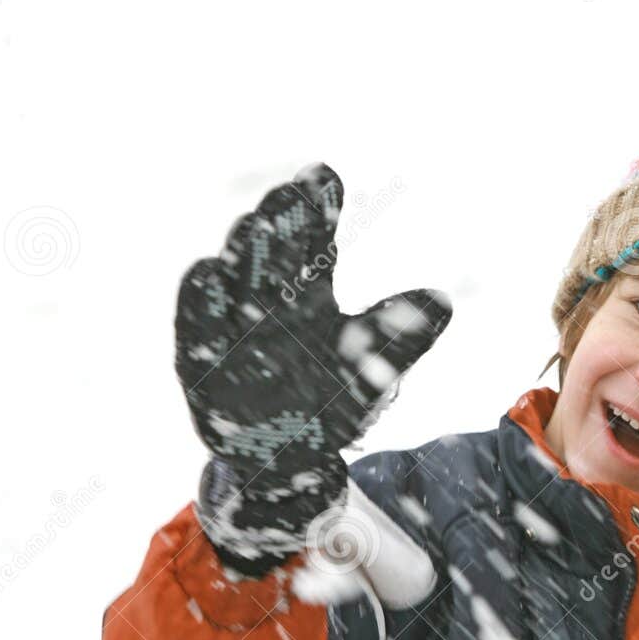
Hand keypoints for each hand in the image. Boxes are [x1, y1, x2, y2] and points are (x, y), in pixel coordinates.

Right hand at [175, 163, 451, 572]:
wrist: (283, 463)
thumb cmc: (326, 410)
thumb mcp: (368, 374)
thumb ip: (399, 336)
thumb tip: (443, 300)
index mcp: (306, 293)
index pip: (311, 240)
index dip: (316, 207)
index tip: (326, 176)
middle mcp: (266, 300)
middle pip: (271, 248)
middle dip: (280, 219)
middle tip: (295, 192)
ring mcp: (231, 326)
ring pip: (233, 277)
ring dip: (244, 252)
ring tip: (258, 225)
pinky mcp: (200, 357)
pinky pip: (195, 322)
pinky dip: (200, 299)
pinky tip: (208, 273)